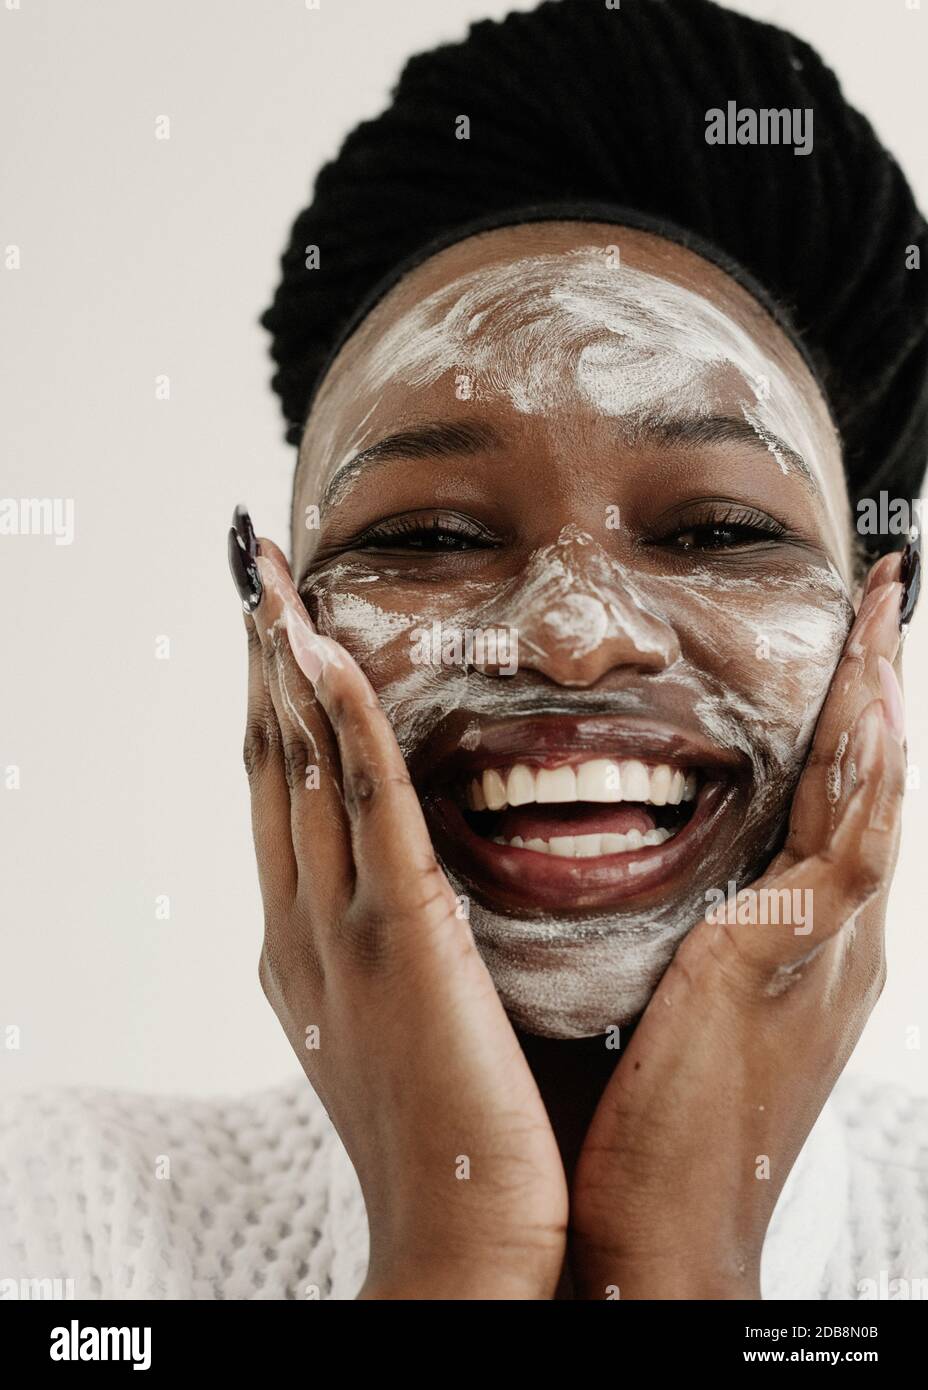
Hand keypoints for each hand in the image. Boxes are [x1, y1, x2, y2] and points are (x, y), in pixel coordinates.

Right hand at [235, 523, 567, 1299]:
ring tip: (271, 581)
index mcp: (303, 945)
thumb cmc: (452, 1140)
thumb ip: (398, 947)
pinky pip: (366, 804)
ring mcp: (341, 928)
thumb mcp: (403, 1023)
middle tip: (253, 574)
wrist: (461, 1241)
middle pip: (271, 765)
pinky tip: (324, 651)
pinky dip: (341, 720)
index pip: (279, 798)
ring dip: (284, 666)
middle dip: (260, 664)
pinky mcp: (401, 935)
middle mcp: (302, 925)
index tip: (272, 629)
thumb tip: (419, 888)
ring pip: (302, 768)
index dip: (269, 705)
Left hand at [569, 556, 906, 1299]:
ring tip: (883, 613)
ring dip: (878, 699)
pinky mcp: (792, 960)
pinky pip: (846, 844)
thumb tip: (613, 864)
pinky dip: (863, 771)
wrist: (656, 1230)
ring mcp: (827, 948)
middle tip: (882, 601)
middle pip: (866, 785)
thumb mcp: (669, 998)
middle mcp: (832, 938)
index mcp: (800, 943)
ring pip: (870, 796)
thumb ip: (673, 927)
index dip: (845, 724)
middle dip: (876, 689)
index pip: (832, 806)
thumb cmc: (646, 1122)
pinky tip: (865, 704)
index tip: (842, 650)